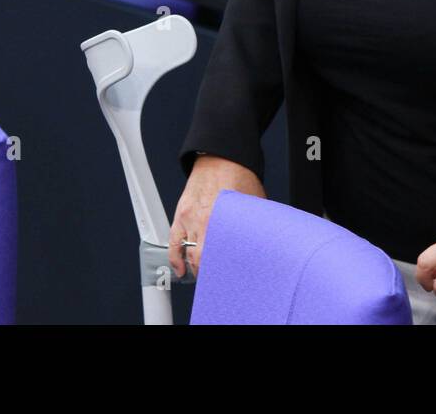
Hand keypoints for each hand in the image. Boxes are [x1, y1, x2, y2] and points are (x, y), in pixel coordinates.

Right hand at [168, 154, 265, 278]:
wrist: (220, 156)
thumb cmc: (239, 176)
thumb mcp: (254, 202)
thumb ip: (253, 223)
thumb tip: (262, 238)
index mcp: (224, 221)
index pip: (223, 256)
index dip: (227, 271)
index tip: (231, 278)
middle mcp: (205, 222)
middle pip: (203, 260)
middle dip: (210, 274)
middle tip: (218, 279)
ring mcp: (190, 219)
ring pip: (189, 254)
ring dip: (195, 268)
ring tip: (203, 276)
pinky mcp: (180, 215)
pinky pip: (173, 242)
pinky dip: (175, 258)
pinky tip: (181, 269)